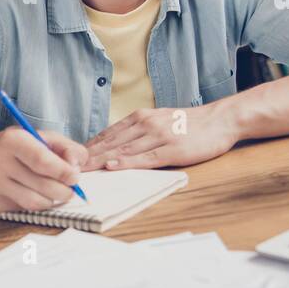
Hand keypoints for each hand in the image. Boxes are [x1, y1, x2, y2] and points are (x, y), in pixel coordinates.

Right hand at [0, 127, 86, 211]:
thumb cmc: (15, 148)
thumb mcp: (40, 137)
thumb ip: (65, 147)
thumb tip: (76, 167)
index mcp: (12, 140)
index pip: (42, 161)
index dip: (63, 172)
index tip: (74, 177)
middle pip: (42, 185)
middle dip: (64, 191)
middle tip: (69, 189)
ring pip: (35, 203)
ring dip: (50, 200)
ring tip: (52, 192)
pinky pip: (23, 209)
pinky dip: (33, 203)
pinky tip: (29, 192)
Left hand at [83, 102, 240, 170]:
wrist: (221, 120)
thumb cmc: (190, 124)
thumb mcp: (159, 120)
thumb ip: (137, 130)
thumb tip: (114, 145)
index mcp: (140, 117)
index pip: (107, 134)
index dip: (88, 147)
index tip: (70, 157)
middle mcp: (145, 124)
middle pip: (110, 142)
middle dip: (87, 156)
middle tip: (67, 166)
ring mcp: (158, 136)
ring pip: (123, 149)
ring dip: (100, 160)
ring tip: (82, 170)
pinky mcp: (172, 149)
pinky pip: (144, 157)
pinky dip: (126, 162)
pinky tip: (112, 166)